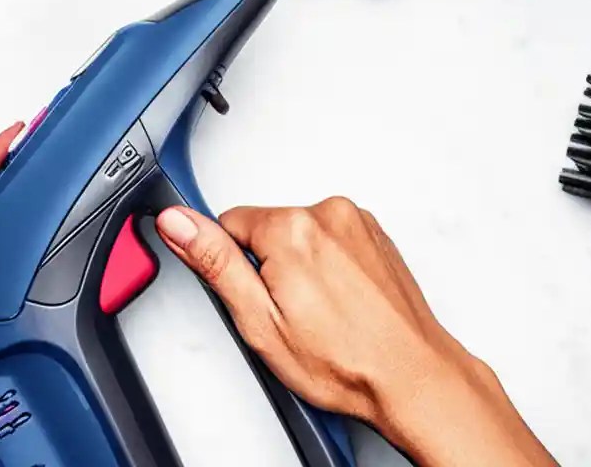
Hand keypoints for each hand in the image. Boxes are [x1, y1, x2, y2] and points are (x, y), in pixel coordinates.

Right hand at [155, 199, 555, 466]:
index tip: (255, 297)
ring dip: (301, 267)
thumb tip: (178, 223)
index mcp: (291, 229)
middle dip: (269, 268)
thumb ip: (214, 263)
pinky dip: (330, 266)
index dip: (234, 268)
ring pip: (299, 235)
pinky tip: (341, 303)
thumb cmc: (346, 361)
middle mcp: (327, 214)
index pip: (228, 224)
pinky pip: (331, 239)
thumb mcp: (260, 322)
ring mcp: (356, 222)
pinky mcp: (375, 234)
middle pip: (266, 230)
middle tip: (290, 314)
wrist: (412, 377)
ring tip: (321, 313)